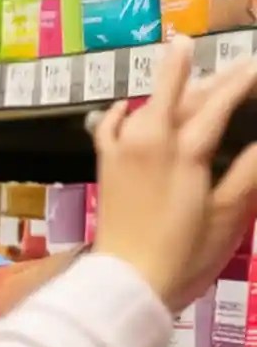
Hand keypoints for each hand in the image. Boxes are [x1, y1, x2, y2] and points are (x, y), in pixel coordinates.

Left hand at [91, 36, 256, 311]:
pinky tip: (124, 105)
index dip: (240, 83)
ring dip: (171, 86)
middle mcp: (149, 141)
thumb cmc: (184, 254)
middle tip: (240, 64)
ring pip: (148, 106)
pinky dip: (117, 114)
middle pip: (184, 98)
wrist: (125, 282)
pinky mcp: (105, 169)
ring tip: (190, 68)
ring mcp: (122, 153)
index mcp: (185, 151)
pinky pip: (108, 129)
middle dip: (214, 79)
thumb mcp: (228, 215)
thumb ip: (249, 172)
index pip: (217, 105)